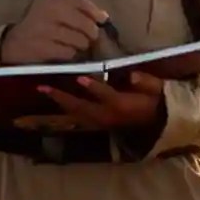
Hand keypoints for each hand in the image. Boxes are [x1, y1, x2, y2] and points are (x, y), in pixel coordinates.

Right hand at [0, 0, 107, 64]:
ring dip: (80, 46)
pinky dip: (70, 54)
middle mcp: (49, 11)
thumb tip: (104, 16)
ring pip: (80, 41)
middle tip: (88, 38)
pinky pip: (69, 53)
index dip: (95, 12)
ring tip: (72, 44)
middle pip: (86, 24)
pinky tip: (63, 51)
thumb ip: (78, 9)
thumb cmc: (40, 24)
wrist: (12, 42)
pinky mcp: (43, 48)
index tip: (102, 20)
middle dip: (91, 34)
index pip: (82, 2)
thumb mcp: (55, 9)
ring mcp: (46, 30)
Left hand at [39, 71, 165, 131]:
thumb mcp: (157, 88)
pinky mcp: (98, 122)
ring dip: (60, 102)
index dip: (93, 88)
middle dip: (62, 97)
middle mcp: (108, 115)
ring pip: (76, 112)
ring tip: (43, 90)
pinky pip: (79, 116)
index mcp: (122, 106)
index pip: (106, 96)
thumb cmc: (155, 99)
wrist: (157, 121)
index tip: (80, 78)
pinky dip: (66, 108)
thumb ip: (146, 82)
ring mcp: (101, 121)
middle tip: (43, 87)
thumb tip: (132, 76)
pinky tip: (55, 99)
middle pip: (81, 107)